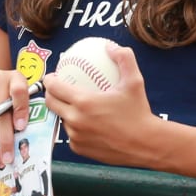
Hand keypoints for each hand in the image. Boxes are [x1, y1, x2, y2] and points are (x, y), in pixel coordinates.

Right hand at [0, 69, 31, 169]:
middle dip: (4, 139)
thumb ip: (29, 118)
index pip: (19, 91)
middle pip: (1, 111)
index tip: (21, 128)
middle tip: (7, 159)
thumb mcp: (21, 104)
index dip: (20, 109)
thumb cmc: (10, 102)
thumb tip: (35, 146)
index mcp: (16, 79)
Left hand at [43, 42, 161, 166]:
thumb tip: (111, 46)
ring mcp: (76, 136)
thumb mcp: (134, 82)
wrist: (147, 145)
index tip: (53, 76)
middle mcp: (75, 120)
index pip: (53, 87)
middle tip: (58, 90)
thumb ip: (124, 59)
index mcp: (83, 102)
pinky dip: (76, 129)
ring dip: (65, 112)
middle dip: (51, 94)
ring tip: (74, 106)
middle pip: (51, 103)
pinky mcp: (79, 149)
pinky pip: (71, 135)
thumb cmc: (139, 113)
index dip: (49, 80)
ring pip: (62, 120)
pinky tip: (85, 124)